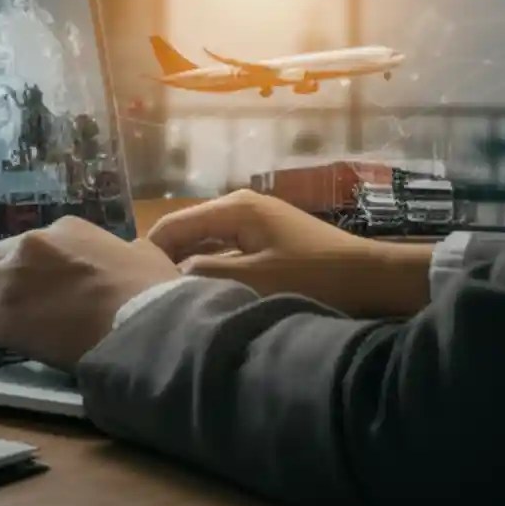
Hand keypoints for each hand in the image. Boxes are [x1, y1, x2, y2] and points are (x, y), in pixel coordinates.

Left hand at [0, 216, 180, 371]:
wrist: (141, 322)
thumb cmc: (150, 292)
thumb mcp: (145, 255)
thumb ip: (126, 251)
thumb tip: (129, 253)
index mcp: (66, 230)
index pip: (30, 243)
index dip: (24, 264)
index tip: (27, 281)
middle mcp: (32, 246)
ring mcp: (13, 280)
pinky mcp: (2, 316)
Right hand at [147, 190, 433, 318]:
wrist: (371, 277)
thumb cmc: (314, 277)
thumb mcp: (254, 279)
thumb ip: (205, 274)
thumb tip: (170, 277)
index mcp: (234, 209)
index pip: (173, 224)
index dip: (149, 253)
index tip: (132, 285)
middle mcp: (242, 206)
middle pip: (189, 231)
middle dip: (168, 261)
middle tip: (151, 296)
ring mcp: (258, 221)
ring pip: (208, 242)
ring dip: (192, 267)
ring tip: (176, 299)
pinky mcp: (272, 238)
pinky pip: (229, 250)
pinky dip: (214, 268)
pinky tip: (209, 294)